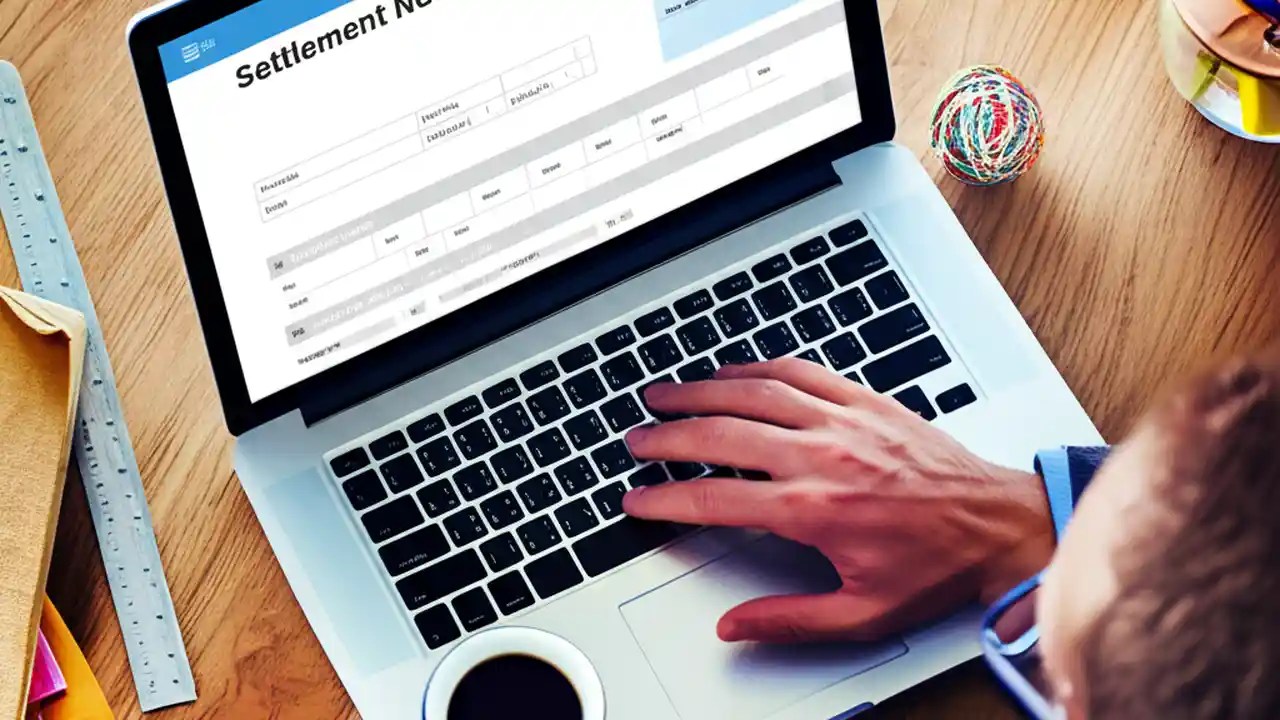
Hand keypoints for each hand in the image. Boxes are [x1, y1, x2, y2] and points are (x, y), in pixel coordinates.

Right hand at [623, 359, 1053, 643]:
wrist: (999, 524)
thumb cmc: (936, 566)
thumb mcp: (863, 615)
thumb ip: (789, 620)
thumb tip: (733, 627)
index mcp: (813, 511)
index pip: (714, 500)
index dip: (665, 501)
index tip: (637, 501)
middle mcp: (820, 457)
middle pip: (720, 437)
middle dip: (667, 438)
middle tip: (636, 442)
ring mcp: (842, 421)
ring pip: (751, 393)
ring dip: (700, 393)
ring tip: (663, 396)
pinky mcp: (864, 401)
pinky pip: (798, 372)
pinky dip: (755, 368)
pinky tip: (730, 372)